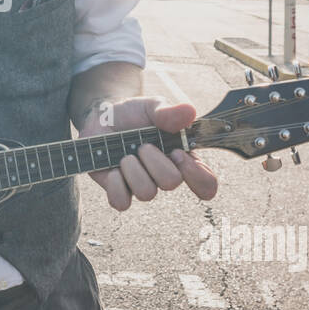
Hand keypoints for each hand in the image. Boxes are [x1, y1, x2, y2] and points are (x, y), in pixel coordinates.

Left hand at [77, 96, 217, 209]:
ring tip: (126, 155)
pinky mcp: (119, 191)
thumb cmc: (133, 115)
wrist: (102, 119)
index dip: (197, 175)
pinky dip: (116, 184)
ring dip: (133, 169)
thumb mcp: (151, 107)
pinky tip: (113, 169)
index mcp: (181, 157)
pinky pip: (121, 202)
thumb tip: (190, 111)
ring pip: (146, 193)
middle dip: (155, 160)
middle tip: (143, 146)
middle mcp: (164, 175)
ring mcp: (141, 185)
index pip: (206, 183)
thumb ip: (169, 112)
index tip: (178, 153)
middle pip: (172, 183)